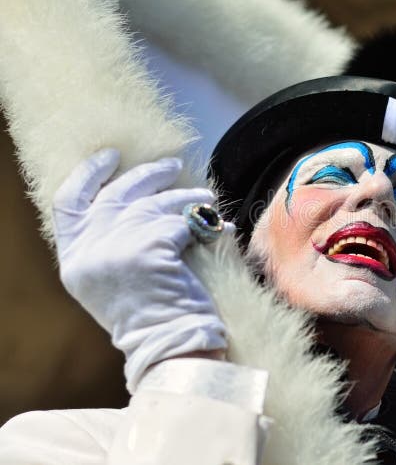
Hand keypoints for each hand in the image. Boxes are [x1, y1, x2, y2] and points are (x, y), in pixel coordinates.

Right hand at [52, 148, 229, 391]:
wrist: (169, 346)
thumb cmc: (150, 315)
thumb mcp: (111, 279)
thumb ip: (109, 241)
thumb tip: (135, 198)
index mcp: (74, 258)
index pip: (67, 201)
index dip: (88, 173)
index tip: (110, 156)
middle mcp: (89, 250)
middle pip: (116, 194)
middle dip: (147, 175)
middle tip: (172, 166)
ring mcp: (117, 247)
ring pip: (155, 204)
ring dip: (186, 196)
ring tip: (206, 196)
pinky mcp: (150, 247)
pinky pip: (182, 221)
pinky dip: (205, 223)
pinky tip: (220, 229)